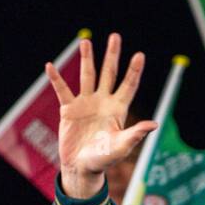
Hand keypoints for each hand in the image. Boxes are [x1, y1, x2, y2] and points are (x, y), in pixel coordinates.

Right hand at [47, 33, 156, 198]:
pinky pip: (63, 90)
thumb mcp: (122, 146)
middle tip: (115, 36)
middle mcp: (103, 101)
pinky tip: (50, 66)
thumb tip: (154, 124)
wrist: (82, 167)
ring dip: (86, 59)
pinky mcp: (69, 109)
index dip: (134, 71)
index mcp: (118, 109)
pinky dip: (56, 79)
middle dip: (112, 55)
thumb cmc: (105, 158)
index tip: (139, 55)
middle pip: (109, 73)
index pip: (128, 85)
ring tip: (86, 42)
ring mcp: (86, 103)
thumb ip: (135, 134)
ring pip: (87, 76)